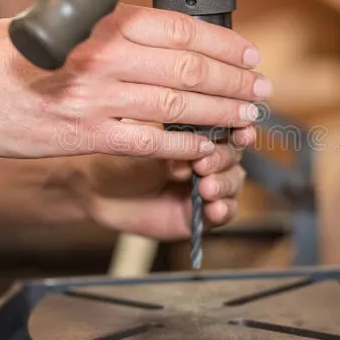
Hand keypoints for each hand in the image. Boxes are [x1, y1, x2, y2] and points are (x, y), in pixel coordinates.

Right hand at [0, 4, 269, 159]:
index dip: (222, 45)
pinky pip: (148, 141)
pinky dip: (183, 145)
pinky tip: (204, 149)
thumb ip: (103, 31)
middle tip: (259, 90)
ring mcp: (98, 98)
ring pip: (177, 105)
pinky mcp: (85, 135)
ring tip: (245, 118)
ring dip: (219, 113)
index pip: (180, 31)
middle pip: (189, 68)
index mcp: (101, 25)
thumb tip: (145, 35)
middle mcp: (106, 58)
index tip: (247, 55)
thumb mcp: (58, 26)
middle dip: (233, 81)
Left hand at [78, 126, 254, 239]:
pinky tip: (214, 208)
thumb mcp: (148, 143)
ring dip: (224, 183)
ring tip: (206, 188)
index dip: (239, 128)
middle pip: (234, 153)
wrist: (98, 190)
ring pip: (233, 181)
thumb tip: (201, 151)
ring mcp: (207, 184)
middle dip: (223, 158)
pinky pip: (224, 212)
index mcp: (199, 130)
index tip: (242, 133)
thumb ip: (176, 145)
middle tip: (203, 165)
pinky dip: (223, 209)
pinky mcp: (202, 214)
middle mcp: (208, 155)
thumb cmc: (120, 156)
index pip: (229, 125)